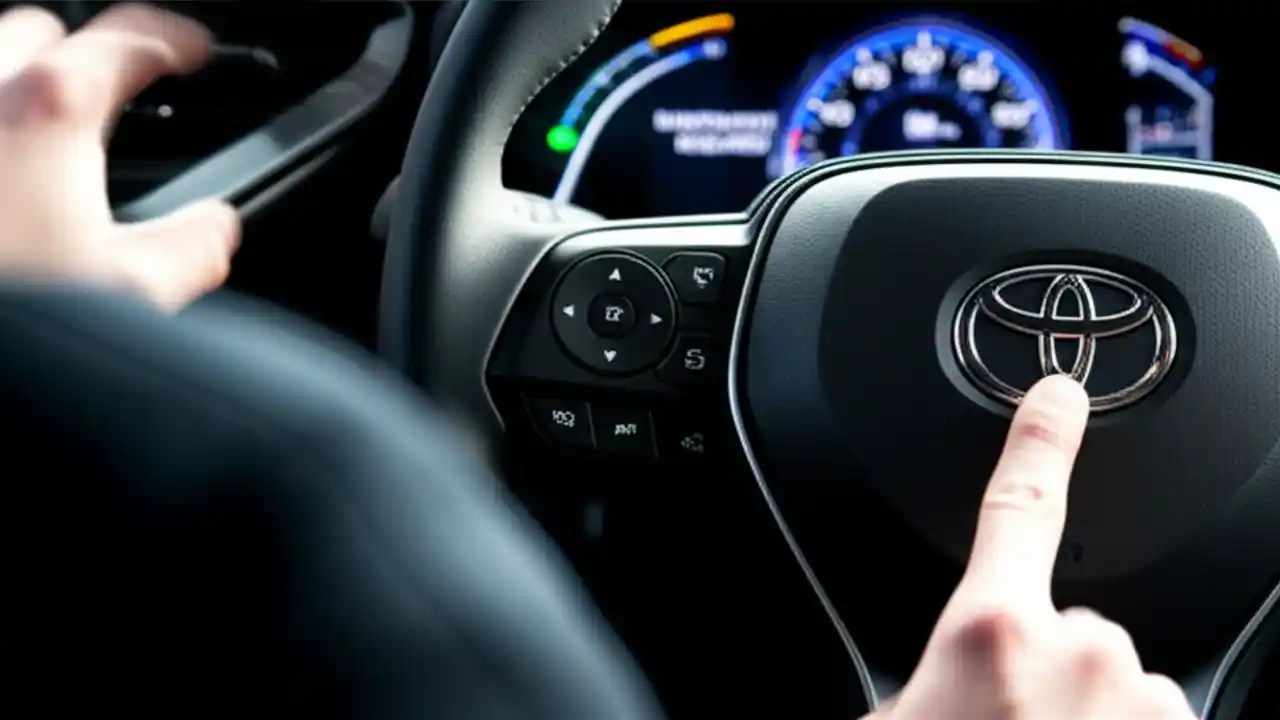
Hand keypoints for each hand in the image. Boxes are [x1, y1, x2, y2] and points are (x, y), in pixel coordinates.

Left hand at [0, 4, 237, 309]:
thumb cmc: (16, 316)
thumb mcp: (131, 292)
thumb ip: (189, 247)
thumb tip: (212, 228)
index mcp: (50, 113)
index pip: (127, 40)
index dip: (174, 43)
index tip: (192, 54)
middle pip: (35, 34)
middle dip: (73, 57)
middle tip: (106, 105)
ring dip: (14, 91)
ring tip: (37, 143)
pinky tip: (5, 193)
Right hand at [866, 376, 1194, 718]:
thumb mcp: (901, 710)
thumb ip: (926, 663)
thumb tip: (931, 668)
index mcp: (990, 631)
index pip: (1018, 507)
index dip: (1040, 443)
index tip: (1059, 395)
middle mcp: (1074, 649)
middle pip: (1063, 623)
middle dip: (1036, 662)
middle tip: (999, 716)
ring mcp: (1137, 694)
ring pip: (1107, 676)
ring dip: (1077, 706)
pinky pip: (1142, 712)